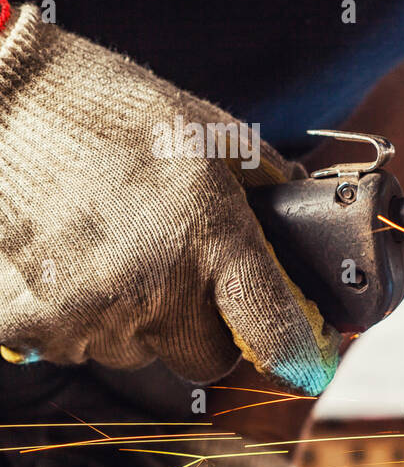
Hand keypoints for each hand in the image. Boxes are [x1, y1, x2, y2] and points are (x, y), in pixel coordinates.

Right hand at [0, 0, 337, 393]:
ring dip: (137, 321)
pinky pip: (75, 345)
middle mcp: (155, 288)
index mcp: (213, 239)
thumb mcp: (213, 134)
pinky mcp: (30, 324)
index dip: (297, 355)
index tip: (308, 365)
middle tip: (186, 282)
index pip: (273, 331)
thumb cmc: (114, 112)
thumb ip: (266, 184)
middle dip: (205, 329)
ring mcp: (89, 312)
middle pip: (205, 359)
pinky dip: (77, 317)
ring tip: (116, 255)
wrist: (2, 102)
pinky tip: (70, 265)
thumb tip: (308, 213)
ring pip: (138, 353)